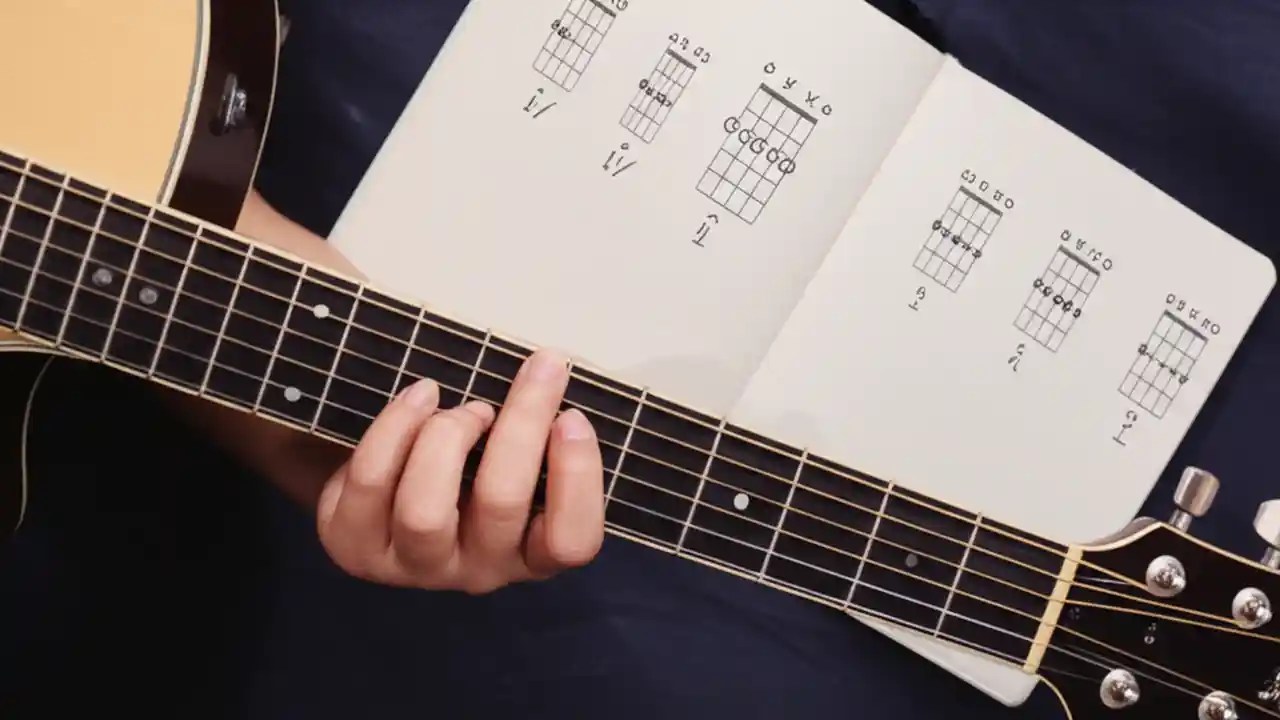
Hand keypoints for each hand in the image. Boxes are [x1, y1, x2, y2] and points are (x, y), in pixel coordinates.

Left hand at [315, 349, 605, 593]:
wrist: (384, 485)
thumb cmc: (471, 466)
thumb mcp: (514, 460)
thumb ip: (538, 434)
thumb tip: (551, 370)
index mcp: (531, 554)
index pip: (572, 543)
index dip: (578, 480)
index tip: (571, 417)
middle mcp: (477, 571)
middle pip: (501, 504)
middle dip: (523, 422)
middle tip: (540, 367)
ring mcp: (413, 566)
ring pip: (426, 509)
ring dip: (450, 434)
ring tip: (466, 409)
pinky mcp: (356, 548)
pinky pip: (373, 482)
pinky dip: (398, 425)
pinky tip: (421, 396)